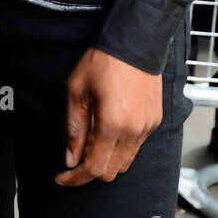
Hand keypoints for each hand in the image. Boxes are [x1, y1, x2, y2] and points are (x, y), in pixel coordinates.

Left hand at [54, 46, 162, 186]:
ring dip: (107, 159)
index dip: (75, 178)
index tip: (62, 177)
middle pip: (111, 172)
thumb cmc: (105, 58)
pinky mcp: (155, 120)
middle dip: (90, 170)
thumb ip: (74, 128)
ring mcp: (147, 127)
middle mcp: (134, 131)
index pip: (94, 169)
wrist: (137, 38)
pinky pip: (136, 146)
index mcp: (112, 125)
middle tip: (74, 158)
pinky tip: (109, 128)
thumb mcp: (77, 89)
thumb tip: (71, 157)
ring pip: (125, 162)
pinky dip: (120, 146)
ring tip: (91, 139)